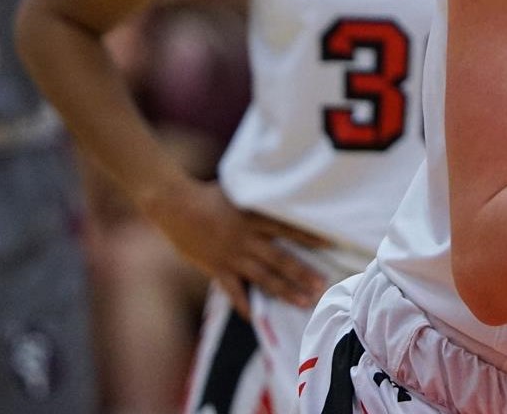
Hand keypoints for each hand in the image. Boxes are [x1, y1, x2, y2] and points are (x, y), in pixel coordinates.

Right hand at [139, 179, 331, 314]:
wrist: (174, 205)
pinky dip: (244, 304)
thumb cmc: (207, 194)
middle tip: (323, 286)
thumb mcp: (238, 190)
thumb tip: (281, 190)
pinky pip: (233, 291)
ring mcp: (231, 256)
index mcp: (253, 217)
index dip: (311, 237)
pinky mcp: (215, 268)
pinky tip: (255, 316)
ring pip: (263, 278)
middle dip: (303, 274)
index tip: (332, 245)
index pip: (289, 228)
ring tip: (304, 302)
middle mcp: (246, 239)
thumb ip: (258, 197)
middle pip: (280, 259)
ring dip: (285, 291)